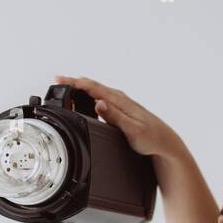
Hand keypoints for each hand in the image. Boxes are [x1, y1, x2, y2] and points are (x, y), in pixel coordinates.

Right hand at [52, 75, 180, 157]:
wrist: (164, 142)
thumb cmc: (151, 138)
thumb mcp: (131, 129)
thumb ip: (114, 116)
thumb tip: (99, 104)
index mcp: (120, 100)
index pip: (93, 87)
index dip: (75, 82)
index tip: (60, 79)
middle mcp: (119, 98)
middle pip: (92, 86)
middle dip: (74, 83)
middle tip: (58, 82)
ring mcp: (120, 103)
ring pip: (96, 92)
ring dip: (81, 89)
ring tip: (67, 89)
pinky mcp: (121, 110)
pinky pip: (101, 99)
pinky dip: (90, 97)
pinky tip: (86, 102)